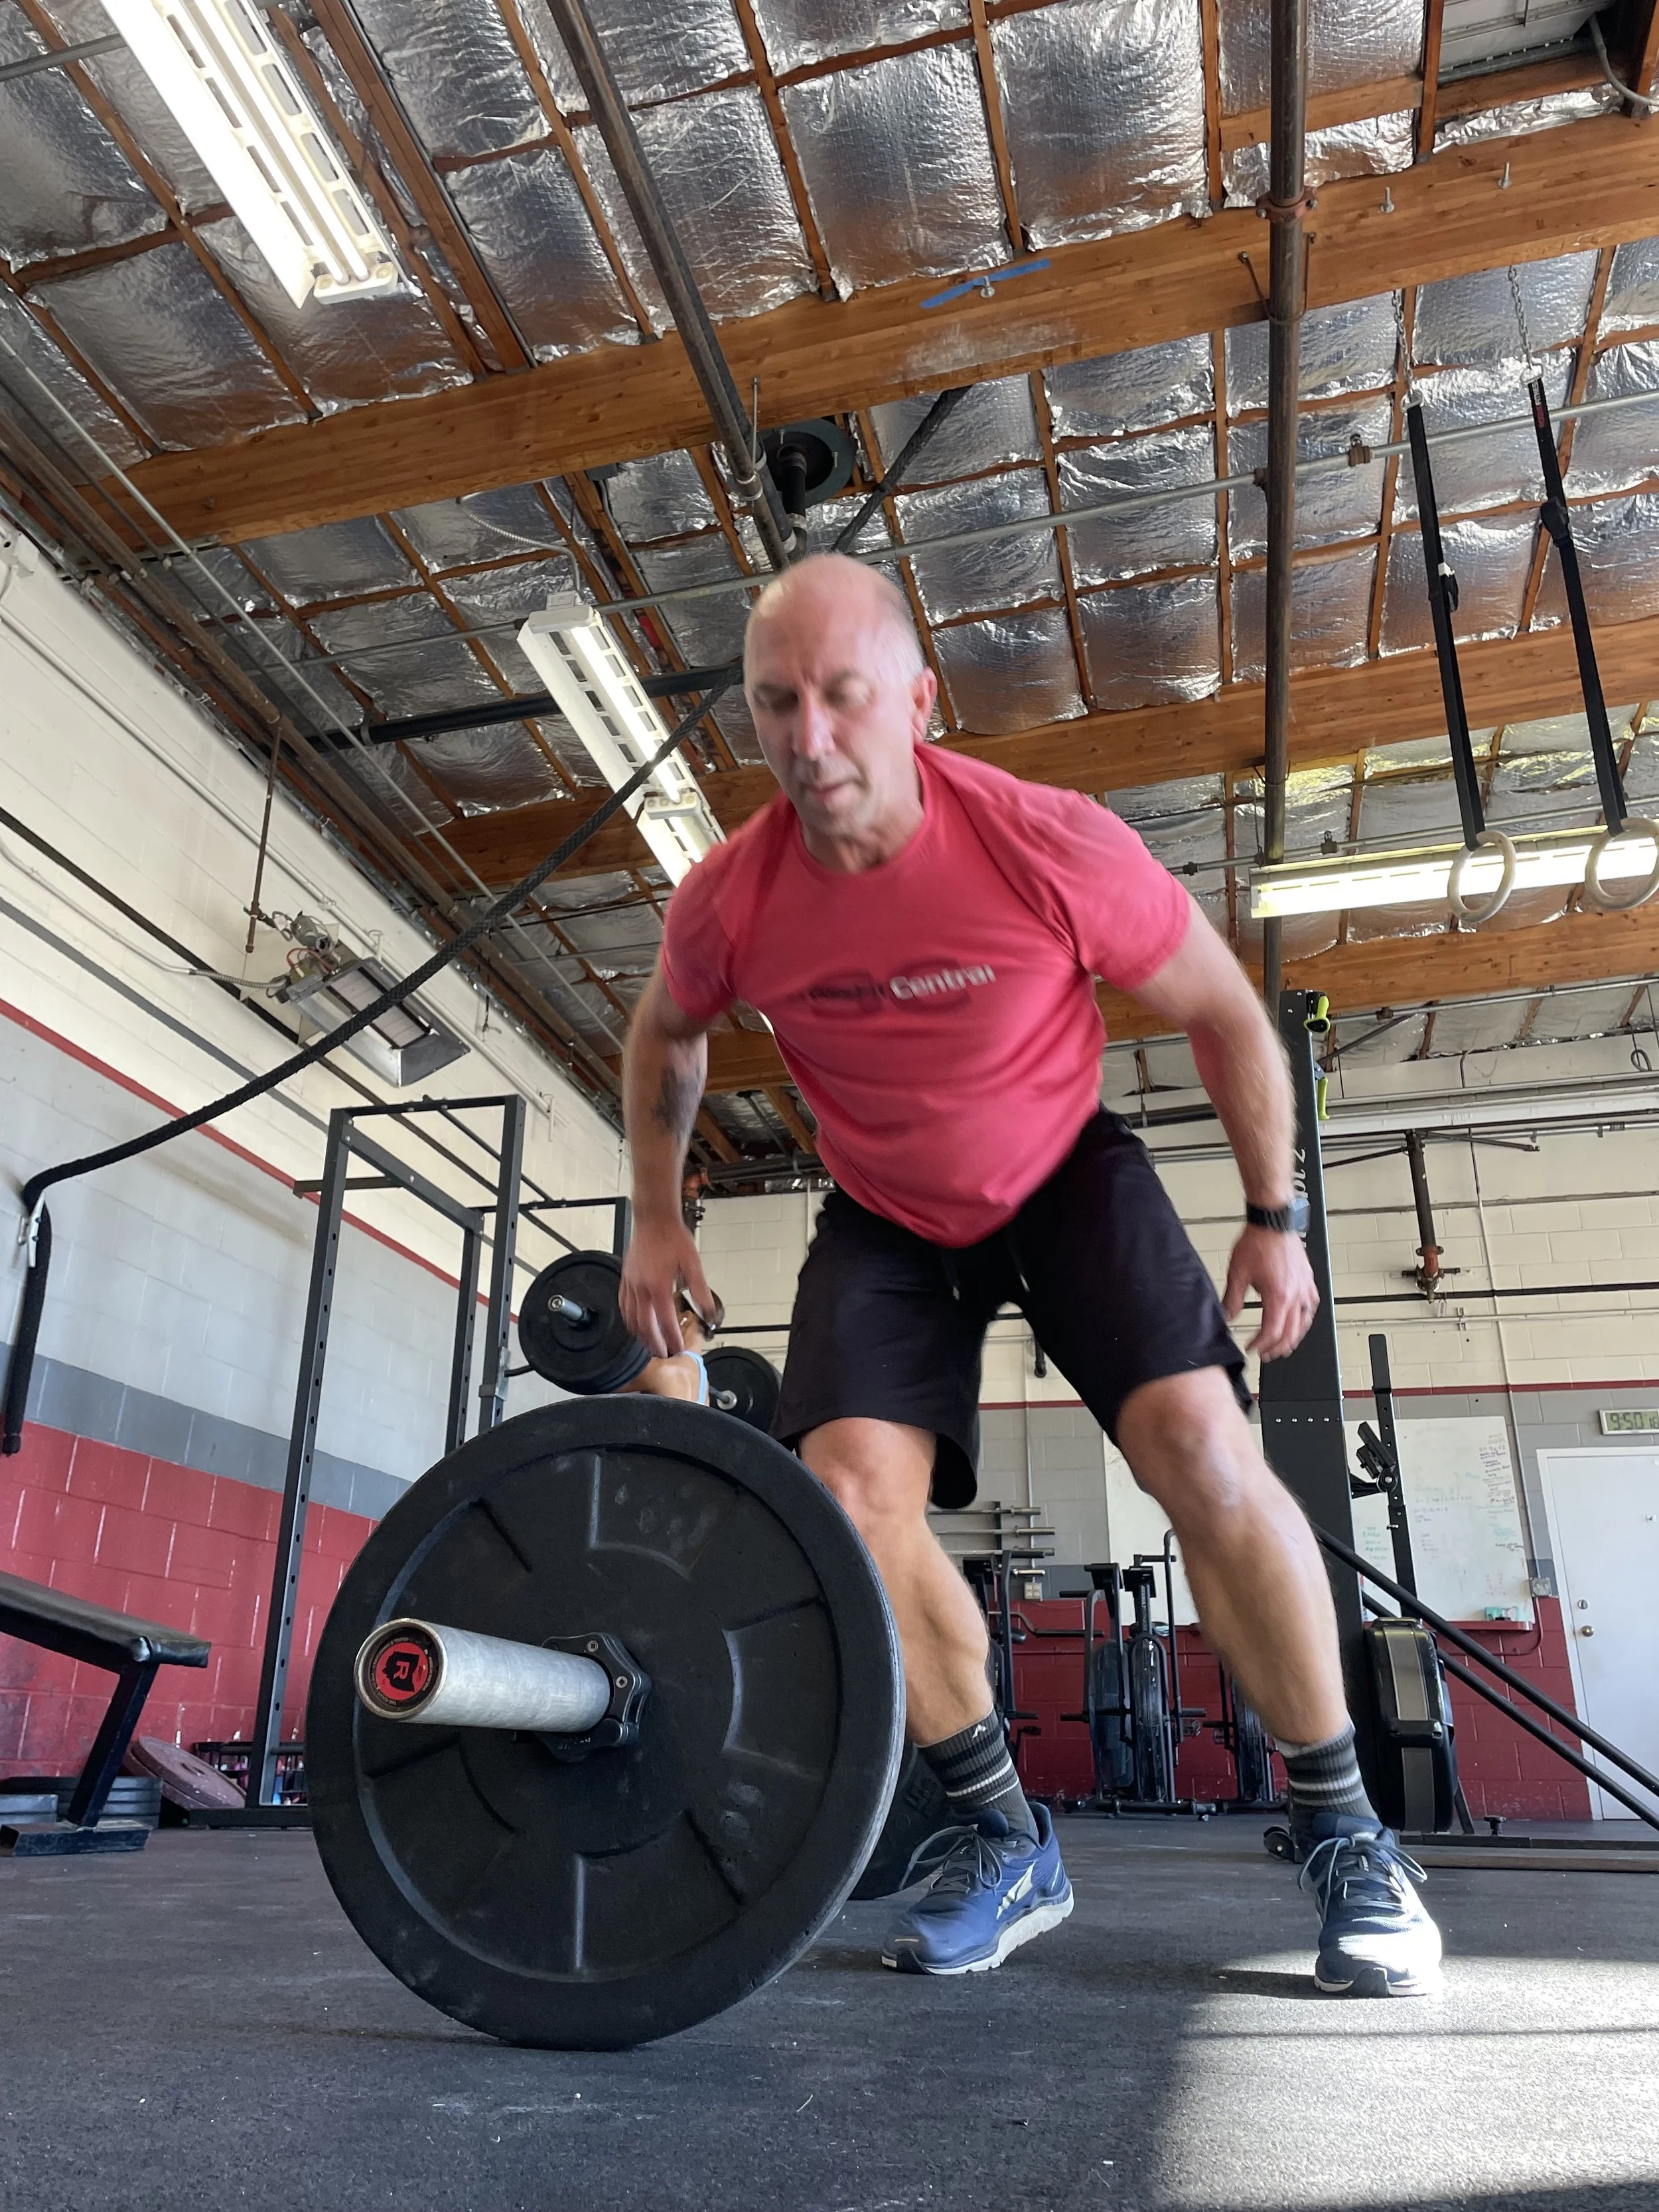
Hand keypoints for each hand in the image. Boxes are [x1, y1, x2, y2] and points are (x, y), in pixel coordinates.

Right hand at [619, 1215, 713, 1358]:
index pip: (666, 1323)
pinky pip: (623, 1305)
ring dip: (640, 1335)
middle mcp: (642, 1289)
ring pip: (631, 1319)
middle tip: (663, 1353)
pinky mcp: (625, 1279)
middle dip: (654, 1344)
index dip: (672, 1339)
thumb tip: (708, 1312)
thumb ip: (701, 1291)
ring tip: (649, 1344)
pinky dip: (629, 1319)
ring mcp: (631, 1284)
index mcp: (659, 1287)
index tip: (678, 1348)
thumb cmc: (673, 1238)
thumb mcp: (693, 1264)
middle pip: (645, 1327)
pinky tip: (634, 1324)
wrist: (654, 1220)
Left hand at [1223, 1224, 1319, 1360]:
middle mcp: (1296, 1294)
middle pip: (1291, 1333)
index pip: (1272, 1332)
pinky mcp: (1308, 1280)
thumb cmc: (1258, 1242)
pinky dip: (1304, 1319)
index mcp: (1279, 1296)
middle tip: (1267, 1353)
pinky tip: (1299, 1320)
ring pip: (1305, 1323)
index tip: (1253, 1348)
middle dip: (1277, 1347)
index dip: (1261, 1344)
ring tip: (1283, 1344)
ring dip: (1293, 1337)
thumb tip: (1228, 1315)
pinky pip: (1311, 1306)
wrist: (1273, 1222)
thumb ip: (1233, 1299)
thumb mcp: (1238, 1273)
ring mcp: (1305, 1287)